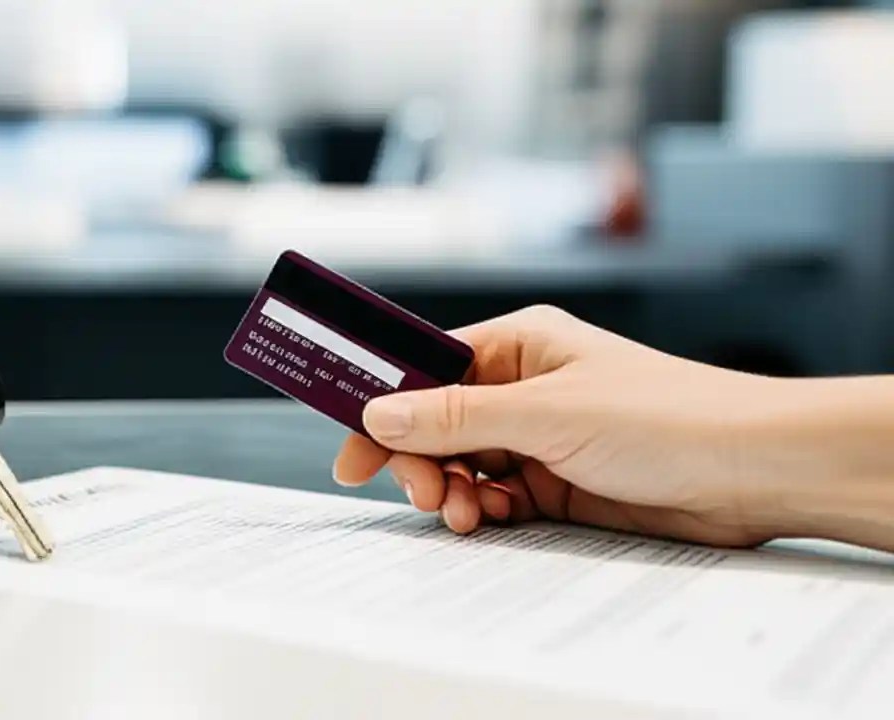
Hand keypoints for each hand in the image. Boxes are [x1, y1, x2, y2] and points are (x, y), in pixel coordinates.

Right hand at [333, 305, 794, 547]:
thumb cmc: (666, 415)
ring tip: (460, 513)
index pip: (426, 365)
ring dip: (449, 489)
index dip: (383, 399)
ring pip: (461, 462)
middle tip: (420, 490)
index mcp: (520, 343)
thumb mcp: (547, 412)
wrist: (749, 469)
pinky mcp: (556, 480)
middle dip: (418, 457)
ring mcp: (540, 434)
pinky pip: (493, 494)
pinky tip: (485, 519)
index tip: (348, 441)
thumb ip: (457, 416)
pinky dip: (480, 509)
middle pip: (436, 419)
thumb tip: (381, 411)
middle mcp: (524, 385)